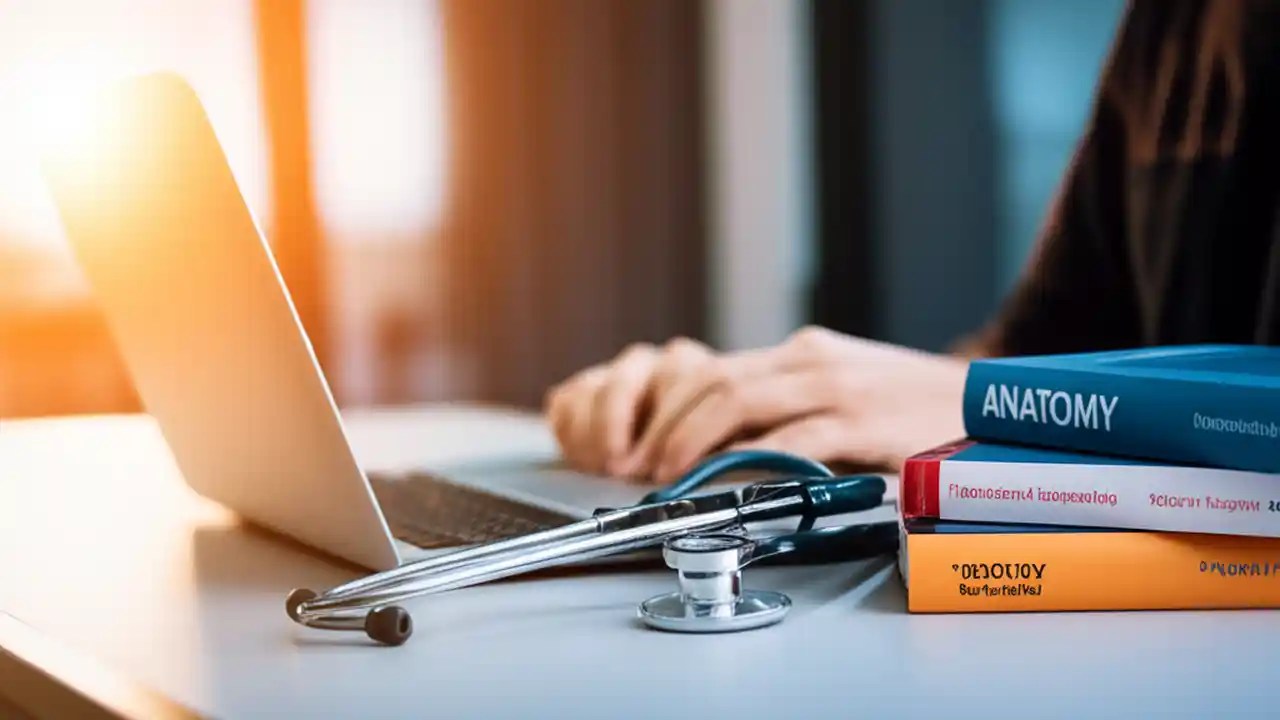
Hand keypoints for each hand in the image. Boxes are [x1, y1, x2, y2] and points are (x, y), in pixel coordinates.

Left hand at [545, 327, 968, 481]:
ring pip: (737, 401)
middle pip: (712, 383)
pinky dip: (750, 457)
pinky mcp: (862, 421)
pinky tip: (725, 479)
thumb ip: (791, 408)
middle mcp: (810, 360)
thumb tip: (726, 444)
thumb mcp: (843, 392)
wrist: (989, 404)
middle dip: (664, 426)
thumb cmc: (912, 407)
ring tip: (664, 474)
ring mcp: (836, 386)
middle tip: (635, 466)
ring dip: (689, 441)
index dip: (667, 409)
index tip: (638, 444)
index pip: (714, 372)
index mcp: (801, 353)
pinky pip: (792, 436)